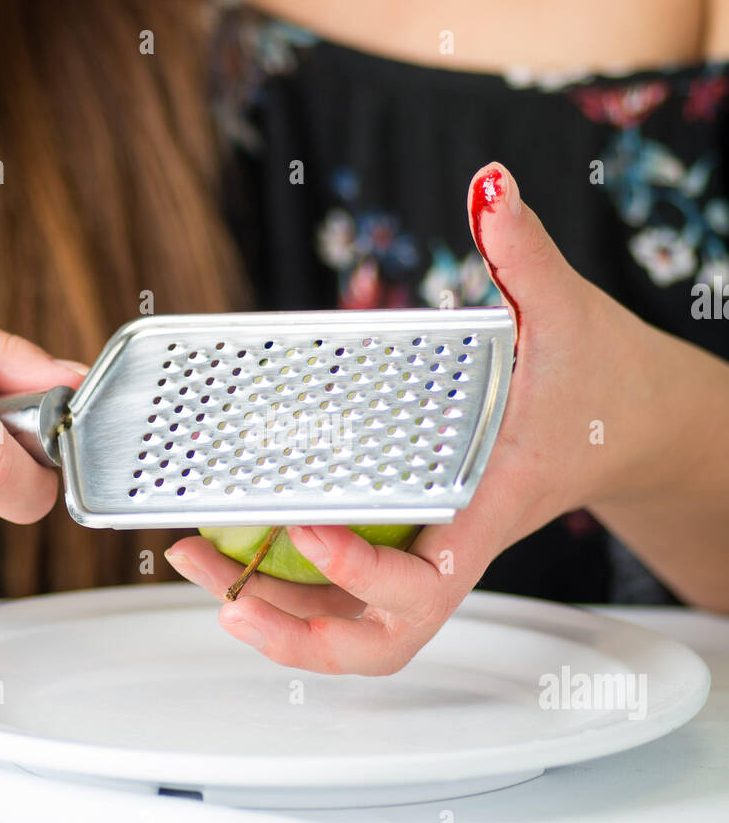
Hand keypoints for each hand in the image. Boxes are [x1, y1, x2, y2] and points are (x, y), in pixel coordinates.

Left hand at [165, 162, 697, 672]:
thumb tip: (489, 186)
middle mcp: (453, 545)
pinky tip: (238, 541)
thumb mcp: (564, 310)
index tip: (306, 525)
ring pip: (353, 621)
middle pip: (379, 635)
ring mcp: (430, 551)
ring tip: (196, 560)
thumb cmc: (598, 381)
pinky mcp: (414, 537)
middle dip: (296, 631)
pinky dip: (290, 581)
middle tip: (221, 593)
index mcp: (486, 506)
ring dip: (273, 611)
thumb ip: (524, 251)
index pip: (427, 580)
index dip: (361, 574)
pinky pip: (348, 585)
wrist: (626, 423)